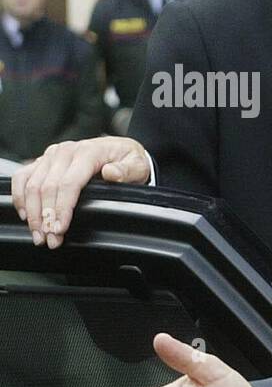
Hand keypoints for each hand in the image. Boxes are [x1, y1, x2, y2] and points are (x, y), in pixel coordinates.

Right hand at [11, 136, 151, 248]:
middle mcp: (65, 152)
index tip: (60, 228)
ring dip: (32, 212)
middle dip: (46, 217)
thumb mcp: (136, 165)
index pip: (69, 183)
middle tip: (50, 239)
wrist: (118, 147)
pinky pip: (23, 177)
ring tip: (39, 234)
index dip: (62, 208)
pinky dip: (20, 197)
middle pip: (47, 187)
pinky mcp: (43, 161)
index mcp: (88, 152)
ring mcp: (52, 156)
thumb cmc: (126, 158)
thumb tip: (112, 173)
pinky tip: (26, 215)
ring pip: (31, 185)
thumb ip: (127, 171)